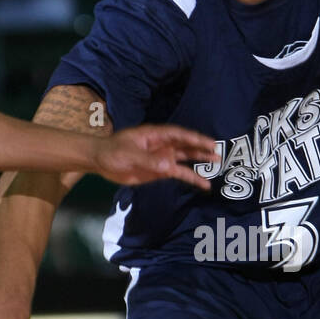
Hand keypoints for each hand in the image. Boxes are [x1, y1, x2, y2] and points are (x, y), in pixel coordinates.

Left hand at [92, 124, 217, 189]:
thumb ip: (149, 160)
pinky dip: (190, 177)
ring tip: (217, 163)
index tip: (209, 143)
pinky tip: (202, 183)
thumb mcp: (129, 155)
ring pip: (185, 158)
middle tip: (218, 152)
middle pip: (186, 145)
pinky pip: (179, 173)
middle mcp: (162, 145)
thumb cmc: (113, 152)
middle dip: (201, 148)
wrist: (101, 162)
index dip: (194, 138)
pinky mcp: (160, 170)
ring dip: (199, 160)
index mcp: (155, 135)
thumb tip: (170, 166)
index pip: (179, 135)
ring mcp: (162, 157)